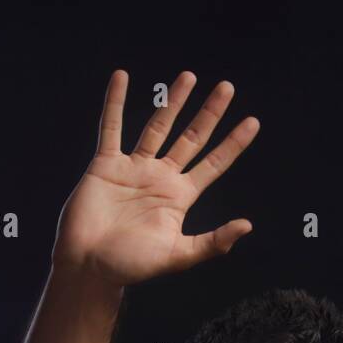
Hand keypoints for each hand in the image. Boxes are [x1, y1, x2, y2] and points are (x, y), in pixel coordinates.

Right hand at [52, 68, 259, 286]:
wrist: (89, 265)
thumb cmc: (132, 265)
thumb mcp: (178, 256)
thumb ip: (212, 241)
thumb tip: (247, 225)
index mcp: (179, 197)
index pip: (213, 164)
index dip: (233, 144)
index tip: (253, 122)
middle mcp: (160, 178)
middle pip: (191, 138)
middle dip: (210, 113)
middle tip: (227, 88)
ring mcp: (134, 168)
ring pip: (158, 126)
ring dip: (173, 101)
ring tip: (190, 76)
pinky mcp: (106, 164)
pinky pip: (111, 127)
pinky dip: (116, 102)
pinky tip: (122, 77)